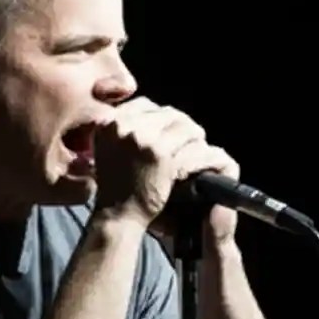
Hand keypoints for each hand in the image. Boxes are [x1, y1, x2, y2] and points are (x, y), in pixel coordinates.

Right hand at [91, 97, 239, 240]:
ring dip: (195, 137)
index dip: (162, 116)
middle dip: (182, 125)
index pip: (144, 104)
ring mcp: (143, 139)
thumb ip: (125, 130)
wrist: (117, 214)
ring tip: (199, 148)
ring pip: (184, 126)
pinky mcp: (161, 155)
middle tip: (192, 138)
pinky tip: (209, 163)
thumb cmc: (115, 186)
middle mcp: (124, 126)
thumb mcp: (109, 149)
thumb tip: (153, 114)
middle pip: (167, 113)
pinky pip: (192, 147)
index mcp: (109, 122)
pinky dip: (204, 154)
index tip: (171, 128)